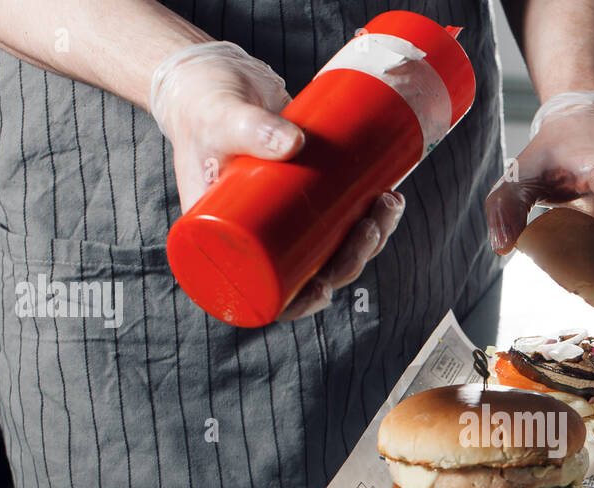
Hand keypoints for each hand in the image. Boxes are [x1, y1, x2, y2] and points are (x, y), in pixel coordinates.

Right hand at [149, 41, 405, 317]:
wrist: (215, 78)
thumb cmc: (203, 106)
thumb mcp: (219, 119)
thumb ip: (250, 128)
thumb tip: (294, 144)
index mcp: (226, 244)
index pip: (263, 293)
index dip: (298, 304)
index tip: (324, 288)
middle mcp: (258, 239)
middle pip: (310, 272)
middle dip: (349, 261)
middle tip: (369, 227)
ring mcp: (286, 218)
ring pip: (333, 247)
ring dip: (368, 239)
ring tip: (387, 206)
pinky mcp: (306, 193)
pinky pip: (341, 217)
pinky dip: (368, 214)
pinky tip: (390, 201)